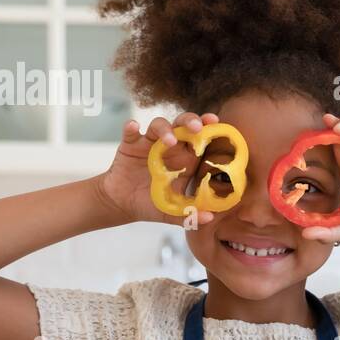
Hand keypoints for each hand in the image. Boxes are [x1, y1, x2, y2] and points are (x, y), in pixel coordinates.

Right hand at [95, 111, 218, 225]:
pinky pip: (130, 132)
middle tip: (197, 127)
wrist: (123, 204)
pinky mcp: (130, 145)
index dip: (209, 129)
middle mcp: (170, 147)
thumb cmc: (152, 204)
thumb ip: (190, 215)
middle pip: (183, 124)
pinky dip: (131, 128)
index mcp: (186, 159)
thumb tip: (209, 219)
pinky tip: (133, 127)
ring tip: (169, 140)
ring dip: (165, 128)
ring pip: (159, 125)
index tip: (217, 123)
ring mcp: (149, 143)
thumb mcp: (172, 212)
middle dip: (191, 121)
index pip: (200, 139)